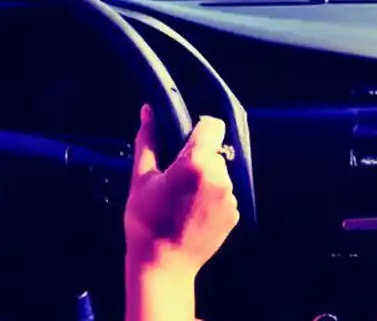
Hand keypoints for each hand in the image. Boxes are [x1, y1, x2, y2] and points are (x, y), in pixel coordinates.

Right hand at [124, 105, 238, 278]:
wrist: (162, 266)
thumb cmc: (145, 221)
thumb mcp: (140, 178)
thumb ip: (148, 139)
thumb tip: (148, 110)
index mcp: (196, 162)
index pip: (213, 125)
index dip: (199, 129)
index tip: (184, 143)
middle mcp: (220, 177)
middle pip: (215, 151)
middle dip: (199, 158)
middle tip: (176, 178)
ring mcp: (230, 197)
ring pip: (221, 172)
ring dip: (206, 178)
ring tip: (183, 199)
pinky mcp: (235, 214)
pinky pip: (225, 193)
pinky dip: (212, 197)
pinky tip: (193, 212)